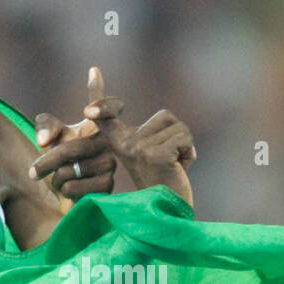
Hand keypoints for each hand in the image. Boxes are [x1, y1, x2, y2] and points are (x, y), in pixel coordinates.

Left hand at [28, 67, 117, 200]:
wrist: (65, 190)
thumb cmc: (58, 159)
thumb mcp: (49, 135)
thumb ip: (45, 126)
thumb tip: (44, 141)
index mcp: (98, 125)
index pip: (112, 106)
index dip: (105, 103)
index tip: (90, 93)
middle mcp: (109, 142)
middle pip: (74, 148)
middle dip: (48, 161)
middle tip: (32, 172)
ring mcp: (111, 164)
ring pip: (74, 169)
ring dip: (57, 178)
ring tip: (60, 179)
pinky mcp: (109, 185)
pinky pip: (80, 186)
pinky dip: (66, 190)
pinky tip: (68, 190)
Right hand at [81, 79, 194, 207]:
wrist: (168, 213)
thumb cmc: (164, 183)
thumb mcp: (153, 154)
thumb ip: (153, 136)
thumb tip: (165, 121)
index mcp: (120, 143)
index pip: (107, 115)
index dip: (100, 94)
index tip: (94, 70)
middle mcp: (124, 144)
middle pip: (165, 117)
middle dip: (178, 136)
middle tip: (173, 162)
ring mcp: (138, 149)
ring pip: (178, 127)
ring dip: (185, 147)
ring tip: (175, 167)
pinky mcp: (154, 154)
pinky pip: (184, 138)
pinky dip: (189, 153)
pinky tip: (180, 169)